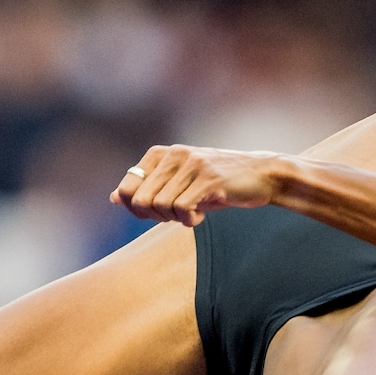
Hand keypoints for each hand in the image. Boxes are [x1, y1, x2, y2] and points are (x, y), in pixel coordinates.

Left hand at [111, 145, 285, 226]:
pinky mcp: (208, 177)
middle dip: (154, 217)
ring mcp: (191, 164)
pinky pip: (182, 208)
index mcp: (159, 154)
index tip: (158, 213)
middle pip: (140, 200)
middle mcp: (173, 154)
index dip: (136, 211)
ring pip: (160, 205)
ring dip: (174, 219)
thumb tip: (114, 197)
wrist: (261, 176)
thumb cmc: (216, 184)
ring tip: (191, 214)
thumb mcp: (178, 184)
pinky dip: (188, 220)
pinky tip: (201, 216)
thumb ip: (147, 189)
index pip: (126, 189)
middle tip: (175, 216)